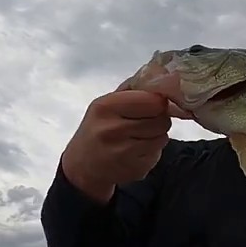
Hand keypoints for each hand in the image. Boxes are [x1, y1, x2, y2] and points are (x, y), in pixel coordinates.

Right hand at [60, 87, 190, 203]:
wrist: (82, 167)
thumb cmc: (97, 129)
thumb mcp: (105, 104)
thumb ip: (132, 90)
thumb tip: (160, 77)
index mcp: (106, 107)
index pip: (152, 100)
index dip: (158, 102)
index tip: (152, 105)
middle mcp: (113, 129)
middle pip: (161, 119)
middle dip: (159, 119)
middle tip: (145, 122)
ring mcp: (124, 152)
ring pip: (163, 136)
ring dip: (157, 135)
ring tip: (139, 136)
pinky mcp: (134, 169)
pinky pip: (158, 153)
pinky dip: (152, 151)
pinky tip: (136, 151)